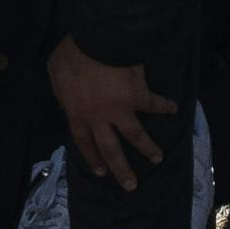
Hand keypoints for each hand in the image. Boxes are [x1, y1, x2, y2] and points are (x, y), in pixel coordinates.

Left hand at [50, 35, 176, 190]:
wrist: (95, 43)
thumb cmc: (72, 57)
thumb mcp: (55, 75)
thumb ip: (60, 92)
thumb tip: (64, 101)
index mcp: (78, 115)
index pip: (85, 143)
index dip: (93, 158)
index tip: (101, 173)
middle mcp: (100, 119)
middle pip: (111, 150)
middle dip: (121, 169)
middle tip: (131, 185)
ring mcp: (121, 110)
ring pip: (136, 136)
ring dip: (147, 148)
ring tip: (157, 158)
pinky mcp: (138, 96)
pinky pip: (154, 104)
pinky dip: (165, 105)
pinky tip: (173, 109)